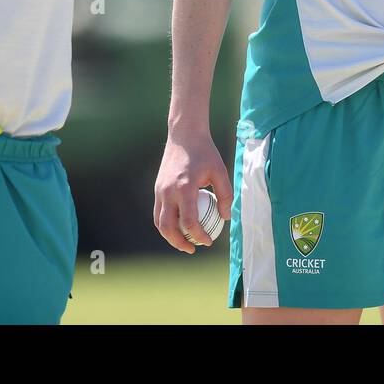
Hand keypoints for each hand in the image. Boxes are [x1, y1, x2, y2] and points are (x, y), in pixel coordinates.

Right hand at [153, 127, 232, 253]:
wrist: (184, 134)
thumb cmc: (205, 152)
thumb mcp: (220, 171)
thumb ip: (225, 195)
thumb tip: (225, 217)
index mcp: (184, 188)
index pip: (189, 221)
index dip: (198, 236)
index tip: (208, 241)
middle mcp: (168, 191)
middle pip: (168, 227)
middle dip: (179, 242)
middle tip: (193, 249)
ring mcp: (160, 190)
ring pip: (159, 221)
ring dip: (170, 236)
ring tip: (184, 242)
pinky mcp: (158, 188)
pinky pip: (158, 211)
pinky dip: (166, 223)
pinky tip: (179, 226)